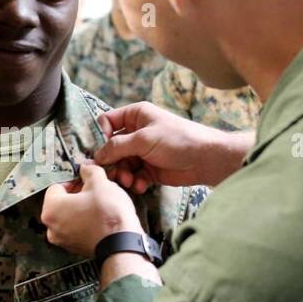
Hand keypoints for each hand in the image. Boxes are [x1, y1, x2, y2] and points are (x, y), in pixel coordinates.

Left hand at [41, 162, 142, 256]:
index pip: (56, 186)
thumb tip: (87, 168)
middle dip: (77, 195)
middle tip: (93, 191)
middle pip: (61, 203)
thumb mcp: (100, 183)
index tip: (84, 180)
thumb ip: (90, 171)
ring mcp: (64, 240)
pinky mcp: (76, 249)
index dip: (73, 180)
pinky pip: (77, 230)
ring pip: (69, 217)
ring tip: (99, 205)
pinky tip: (100, 218)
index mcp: (51, 209)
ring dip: (82, 209)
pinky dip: (86, 223)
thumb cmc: (109, 215)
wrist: (123, 243)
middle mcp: (52, 228)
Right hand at [94, 102, 252, 192]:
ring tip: (129, 181)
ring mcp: (143, 151)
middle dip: (112, 162)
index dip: (101, 136)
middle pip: (111, 148)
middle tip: (114, 174)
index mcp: (136, 115)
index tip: (102, 151)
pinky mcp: (150, 169)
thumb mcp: (144, 139)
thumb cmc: (177, 140)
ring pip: (121, 164)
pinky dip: (135, 182)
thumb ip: (117, 146)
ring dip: (123, 174)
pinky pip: (134, 176)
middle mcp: (137, 132)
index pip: (107, 122)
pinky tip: (141, 185)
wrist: (206, 159)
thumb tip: (96, 156)